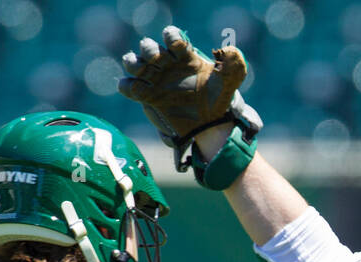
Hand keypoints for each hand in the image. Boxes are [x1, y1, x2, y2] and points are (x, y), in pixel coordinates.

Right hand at [119, 26, 261, 150]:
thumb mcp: (228, 82)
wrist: (210, 124)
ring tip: (144, 72)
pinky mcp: (147, 96)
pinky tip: (138, 90)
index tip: (177, 47)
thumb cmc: (217, 99)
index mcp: (183, 55)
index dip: (171, 37)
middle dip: (149, 49)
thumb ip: (233, 66)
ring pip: (133, 63)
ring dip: (134, 63)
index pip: (171, 37)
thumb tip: (231, 50)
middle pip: (148, 47)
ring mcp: (154, 79)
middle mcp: (166, 64)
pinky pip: (128, 86)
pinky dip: (127, 86)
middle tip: (159, 60)